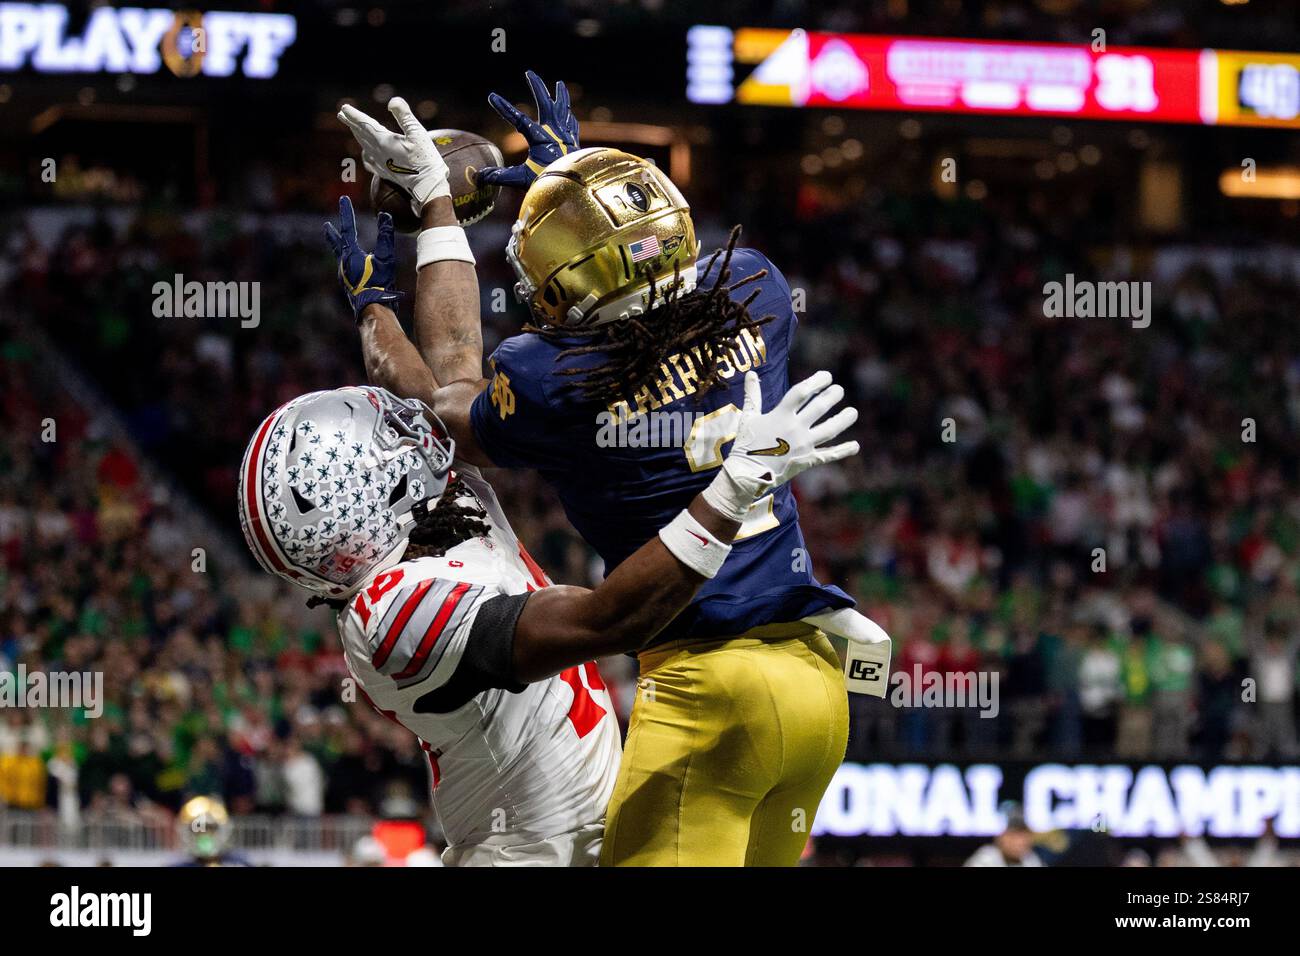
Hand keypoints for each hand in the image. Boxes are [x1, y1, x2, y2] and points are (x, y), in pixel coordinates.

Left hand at [323, 196, 402, 318]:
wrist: (372, 309)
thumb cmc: (379, 284)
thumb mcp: (385, 258)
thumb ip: (385, 237)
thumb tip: (385, 216)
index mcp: (350, 254)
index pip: (347, 228)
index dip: (346, 212)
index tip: (343, 199)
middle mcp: (343, 264)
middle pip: (336, 244)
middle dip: (332, 234)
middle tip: (326, 226)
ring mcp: (344, 276)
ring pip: (342, 258)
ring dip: (342, 250)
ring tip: (345, 248)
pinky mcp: (348, 287)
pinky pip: (348, 270)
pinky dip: (350, 264)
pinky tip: (356, 270)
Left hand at [338, 96, 449, 214]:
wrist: (427, 186)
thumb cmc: (425, 159)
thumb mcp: (418, 133)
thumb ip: (404, 115)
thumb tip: (392, 101)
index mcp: (384, 140)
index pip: (365, 124)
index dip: (354, 115)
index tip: (344, 107)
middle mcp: (378, 151)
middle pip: (361, 134)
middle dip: (351, 123)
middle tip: (342, 114)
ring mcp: (381, 163)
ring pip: (365, 145)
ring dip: (358, 135)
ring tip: (353, 128)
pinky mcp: (386, 172)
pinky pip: (370, 160)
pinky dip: (366, 152)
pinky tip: (366, 153)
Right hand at [477, 70, 579, 188]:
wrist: (575, 187)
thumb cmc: (548, 182)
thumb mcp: (521, 179)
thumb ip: (500, 176)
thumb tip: (478, 177)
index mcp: (540, 138)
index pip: (518, 119)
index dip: (504, 107)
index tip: (492, 96)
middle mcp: (554, 132)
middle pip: (545, 103)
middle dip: (537, 87)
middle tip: (529, 72)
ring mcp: (566, 135)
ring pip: (563, 109)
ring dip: (560, 95)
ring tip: (559, 84)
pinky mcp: (574, 141)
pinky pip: (571, 123)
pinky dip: (568, 115)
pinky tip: (568, 112)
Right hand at [702, 370, 858, 521]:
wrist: (747, 475)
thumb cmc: (746, 444)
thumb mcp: (748, 417)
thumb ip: (752, 395)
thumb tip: (750, 373)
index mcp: (780, 415)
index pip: (802, 392)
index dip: (816, 382)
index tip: (826, 376)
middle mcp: (795, 428)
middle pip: (819, 407)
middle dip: (832, 396)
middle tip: (839, 390)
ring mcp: (803, 445)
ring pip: (829, 430)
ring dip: (843, 420)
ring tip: (853, 412)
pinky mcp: (807, 460)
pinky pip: (829, 455)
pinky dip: (843, 451)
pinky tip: (856, 446)